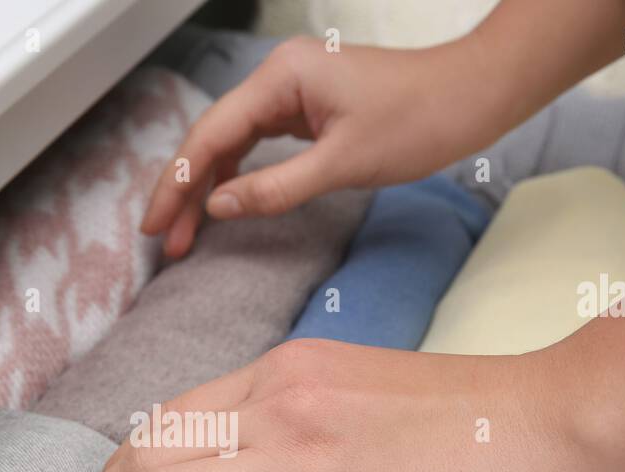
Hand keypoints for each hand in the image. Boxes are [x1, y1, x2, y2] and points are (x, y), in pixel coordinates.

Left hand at [64, 313, 624, 471]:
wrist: (548, 426)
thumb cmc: (474, 416)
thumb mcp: (365, 389)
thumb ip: (301, 412)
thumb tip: (253, 457)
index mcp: (287, 368)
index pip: (172, 414)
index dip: (123, 463)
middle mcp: (278, 403)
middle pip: (148, 451)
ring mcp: (298, 459)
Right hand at [141, 36, 498, 256]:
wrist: (470, 96)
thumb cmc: (419, 120)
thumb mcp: (342, 165)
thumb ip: (274, 188)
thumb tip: (218, 209)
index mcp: (281, 77)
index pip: (209, 135)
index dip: (176, 184)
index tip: (154, 225)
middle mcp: (279, 76)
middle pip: (213, 138)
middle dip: (185, 191)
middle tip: (165, 242)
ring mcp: (293, 90)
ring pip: (233, 142)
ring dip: (209, 187)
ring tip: (188, 233)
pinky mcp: (308, 107)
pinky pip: (259, 142)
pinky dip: (239, 174)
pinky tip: (226, 204)